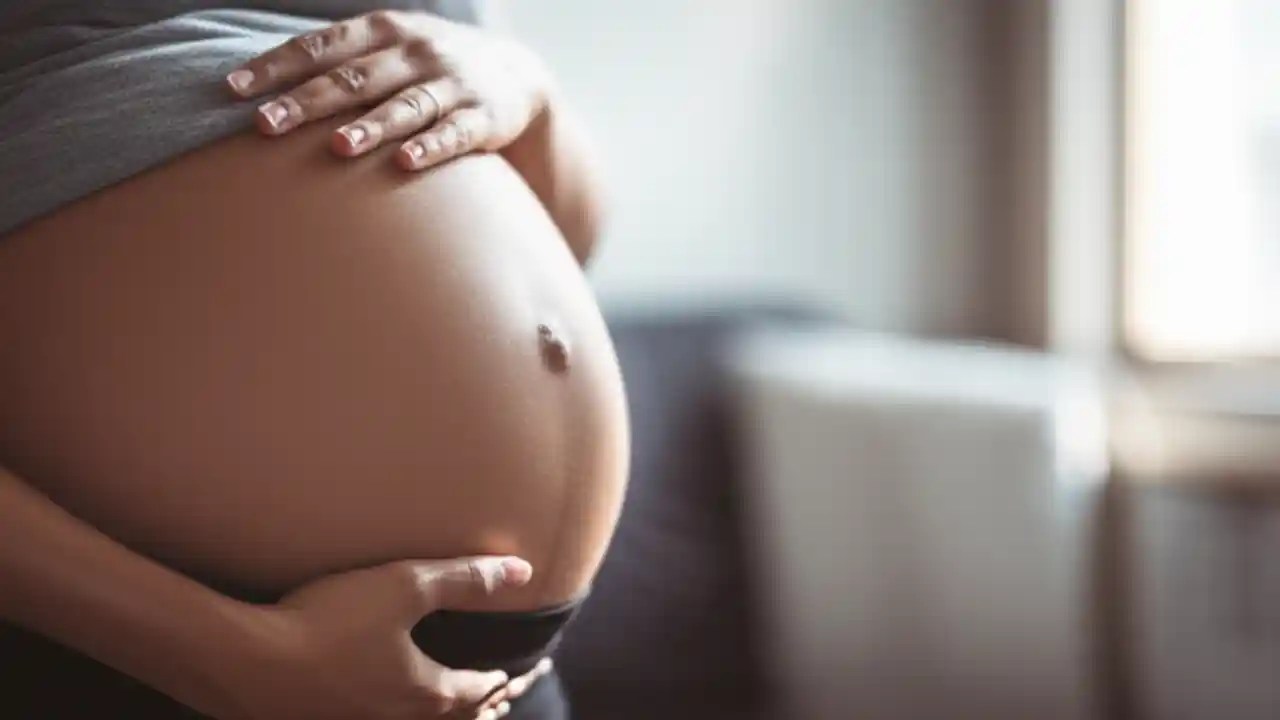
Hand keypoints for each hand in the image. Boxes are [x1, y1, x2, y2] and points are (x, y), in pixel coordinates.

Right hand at [221, 555, 545, 719]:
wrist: (245, 662)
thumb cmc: (329, 620)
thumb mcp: (405, 585)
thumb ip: (464, 578)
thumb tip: (524, 573)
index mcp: (426, 693)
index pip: (481, 690)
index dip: (505, 680)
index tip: (522, 676)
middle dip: (482, 708)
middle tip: (502, 699)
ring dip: (445, 719)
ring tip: (454, 711)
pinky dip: (402, 718)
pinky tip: (386, 707)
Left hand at [225, 10, 551, 171]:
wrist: (517, 75)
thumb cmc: (430, 66)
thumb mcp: (390, 46)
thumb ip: (338, 59)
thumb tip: (258, 84)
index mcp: (384, 30)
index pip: (321, 46)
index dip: (277, 66)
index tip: (233, 89)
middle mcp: (416, 52)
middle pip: (354, 78)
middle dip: (308, 101)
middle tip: (266, 125)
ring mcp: (451, 85)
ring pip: (404, 106)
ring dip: (370, 126)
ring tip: (337, 146)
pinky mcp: (482, 118)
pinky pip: (454, 134)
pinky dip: (431, 147)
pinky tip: (407, 163)